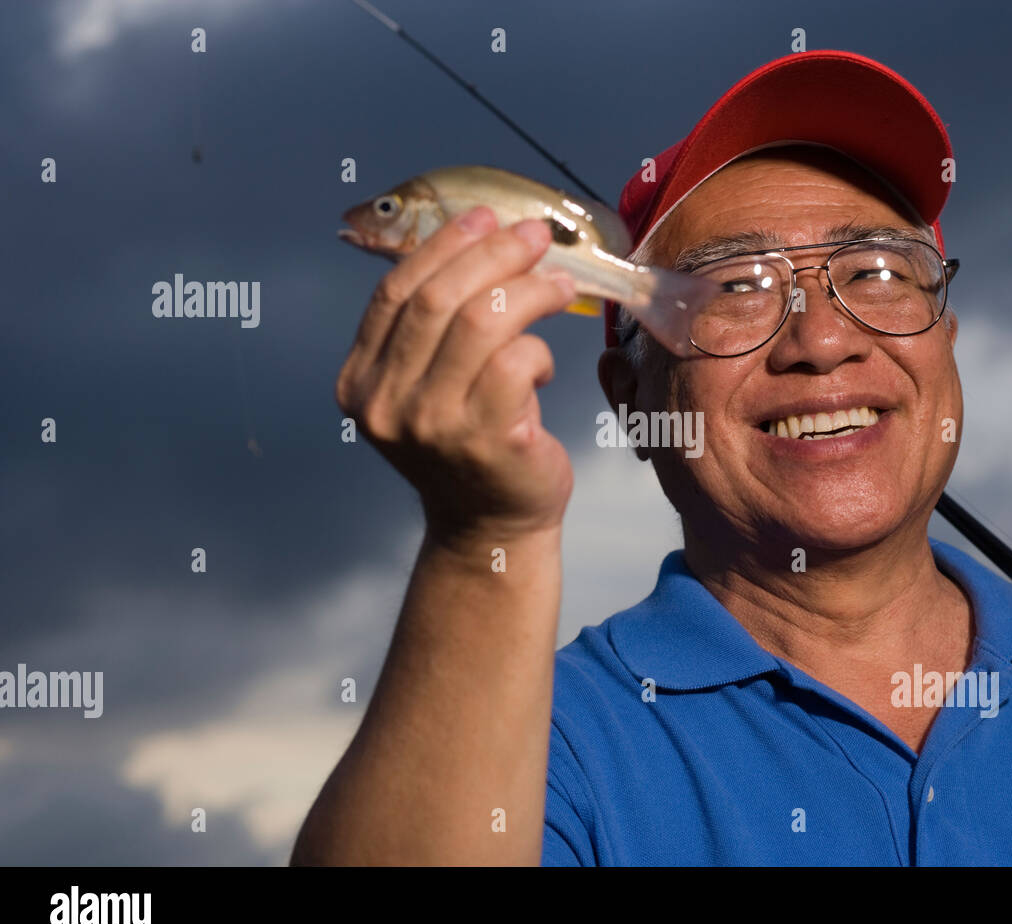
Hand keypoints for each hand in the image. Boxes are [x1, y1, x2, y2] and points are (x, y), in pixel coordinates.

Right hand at [335, 206, 578, 549]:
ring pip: (483, 321)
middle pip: (439, 298)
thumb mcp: (426, 384)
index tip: (482, 216)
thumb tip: (475, 235)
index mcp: (359, 381)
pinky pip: (518, 361)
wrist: (489, 525)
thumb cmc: (467, 442)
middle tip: (535, 235)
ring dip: (530, 290)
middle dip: (494, 253)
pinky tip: (544, 363)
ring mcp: (432, 425)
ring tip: (559, 284)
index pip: (395, 292)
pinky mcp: (484, 439)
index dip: (442, 245)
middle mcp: (385, 404)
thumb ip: (431, 327)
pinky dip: (540, 350)